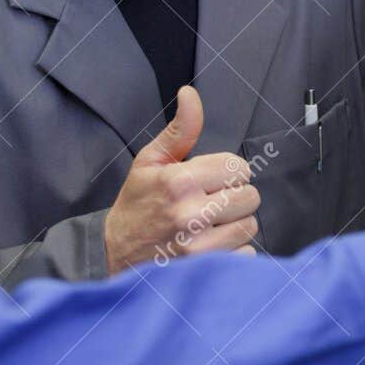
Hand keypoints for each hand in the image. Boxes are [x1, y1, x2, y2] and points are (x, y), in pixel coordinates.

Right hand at [104, 85, 260, 272]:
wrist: (115, 255)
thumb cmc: (136, 205)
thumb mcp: (150, 161)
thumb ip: (179, 130)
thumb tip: (190, 94)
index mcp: (178, 180)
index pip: (237, 166)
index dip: (227, 171)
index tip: (211, 180)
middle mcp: (190, 213)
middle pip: (250, 196)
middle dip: (234, 196)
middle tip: (210, 202)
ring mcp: (198, 246)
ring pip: (249, 225)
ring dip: (235, 223)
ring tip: (210, 224)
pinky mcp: (205, 269)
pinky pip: (245, 253)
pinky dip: (233, 250)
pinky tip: (210, 245)